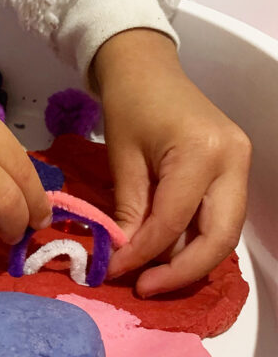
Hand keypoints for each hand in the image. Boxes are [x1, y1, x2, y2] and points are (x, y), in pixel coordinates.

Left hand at [93, 29, 251, 296]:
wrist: (147, 68)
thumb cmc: (129, 105)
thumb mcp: (122, 160)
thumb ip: (128, 212)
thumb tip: (123, 259)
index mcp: (203, 152)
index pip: (174, 222)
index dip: (143, 254)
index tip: (115, 272)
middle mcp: (233, 160)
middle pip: (219, 236)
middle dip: (182, 271)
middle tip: (145, 288)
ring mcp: (240, 165)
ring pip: (224, 232)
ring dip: (190, 260)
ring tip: (152, 277)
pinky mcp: (233, 171)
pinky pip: (219, 217)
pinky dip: (195, 240)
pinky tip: (166, 254)